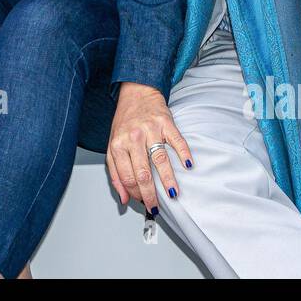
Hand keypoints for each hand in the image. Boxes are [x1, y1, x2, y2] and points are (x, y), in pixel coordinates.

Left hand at [106, 83, 192, 217]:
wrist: (137, 94)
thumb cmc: (125, 123)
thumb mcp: (112, 146)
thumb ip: (115, 173)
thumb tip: (123, 198)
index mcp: (118, 145)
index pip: (126, 177)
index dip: (134, 193)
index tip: (142, 201)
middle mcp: (133, 138)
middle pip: (142, 172)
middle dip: (150, 194)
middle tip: (156, 206)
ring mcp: (150, 130)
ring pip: (160, 159)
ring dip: (168, 179)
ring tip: (172, 194)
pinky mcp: (166, 123)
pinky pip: (177, 141)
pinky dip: (183, 153)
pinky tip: (187, 165)